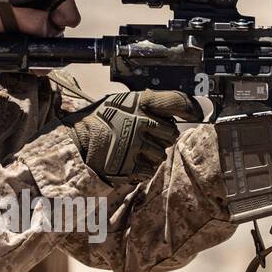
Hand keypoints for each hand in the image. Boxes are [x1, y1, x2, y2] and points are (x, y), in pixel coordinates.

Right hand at [62, 90, 201, 183]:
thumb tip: (180, 109)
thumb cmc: (101, 122)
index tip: (195, 113)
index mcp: (139, 103)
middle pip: (171, 134)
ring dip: (152, 155)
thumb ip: (149, 104)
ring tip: (134, 150)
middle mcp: (140, 122)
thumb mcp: (122, 102)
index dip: (190, 108)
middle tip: (146, 138)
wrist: (77, 144)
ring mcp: (136, 145)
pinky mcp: (130, 165)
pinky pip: (150, 170)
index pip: (175, 101)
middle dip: (162, 138)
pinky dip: (142, 169)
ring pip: (162, 154)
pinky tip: (130, 161)